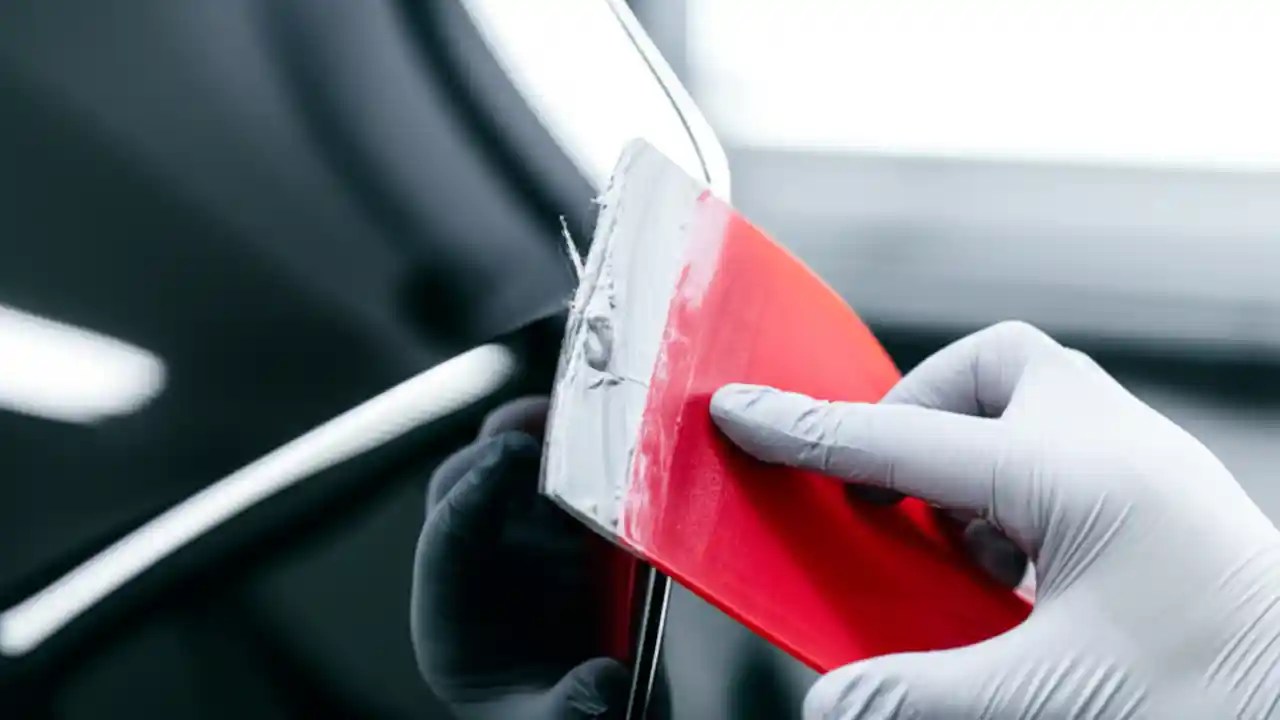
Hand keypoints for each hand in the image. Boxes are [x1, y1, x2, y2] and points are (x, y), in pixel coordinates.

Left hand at [411, 397, 627, 719]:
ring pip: (517, 476)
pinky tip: (624, 442)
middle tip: (543, 421)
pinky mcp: (575, 542)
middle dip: (497, 448)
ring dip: (544, 440)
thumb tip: (603, 680)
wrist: (595, 718)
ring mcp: (527, 552)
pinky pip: (572, 486)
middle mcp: (483, 573)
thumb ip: (573, 710)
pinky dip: (591, 459)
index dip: (474, 492)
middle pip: (467, 489)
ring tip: (584, 409)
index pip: (445, 539)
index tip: (512, 455)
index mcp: (454, 620)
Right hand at [711, 321, 1279, 718]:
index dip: (806, 431)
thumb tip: (835, 704)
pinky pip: (1065, 449)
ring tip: (955, 544)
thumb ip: (921, 693)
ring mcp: (1149, 467)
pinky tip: (1014, 571)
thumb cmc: (1224, 693)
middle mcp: (1116, 447)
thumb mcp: (1050, 697)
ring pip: (1034, 403)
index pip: (902, 441)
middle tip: (884, 490)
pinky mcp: (1165, 500)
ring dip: (970, 461)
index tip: (745, 412)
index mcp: (1077, 476)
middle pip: (993, 368)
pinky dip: (1014, 492)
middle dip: (919, 416)